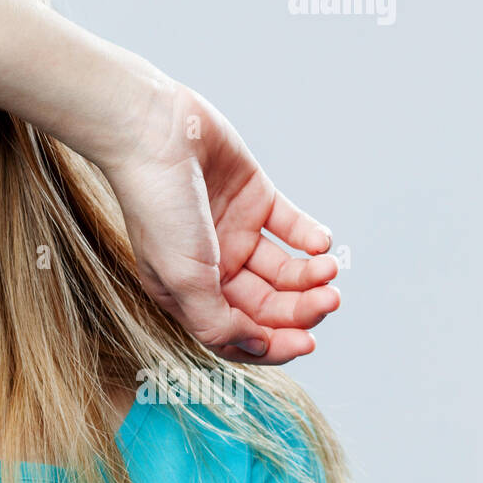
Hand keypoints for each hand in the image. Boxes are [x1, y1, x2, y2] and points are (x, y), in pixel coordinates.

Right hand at [101, 80, 340, 364]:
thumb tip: (256, 348)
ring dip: (311, 275)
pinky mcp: (252, 198)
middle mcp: (213, 267)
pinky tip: (319, 242)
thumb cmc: (156, 206)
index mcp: (189, 292)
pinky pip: (290, 227)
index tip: (305, 343)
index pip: (239, 334)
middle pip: (268, 305)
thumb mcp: (182, 277)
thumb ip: (216, 322)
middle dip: (301, 308)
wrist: (152, 134)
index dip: (273, 345)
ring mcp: (234, 232)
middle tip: (329, 300)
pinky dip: (310, 237)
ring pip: (283, 270)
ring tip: (327, 267)